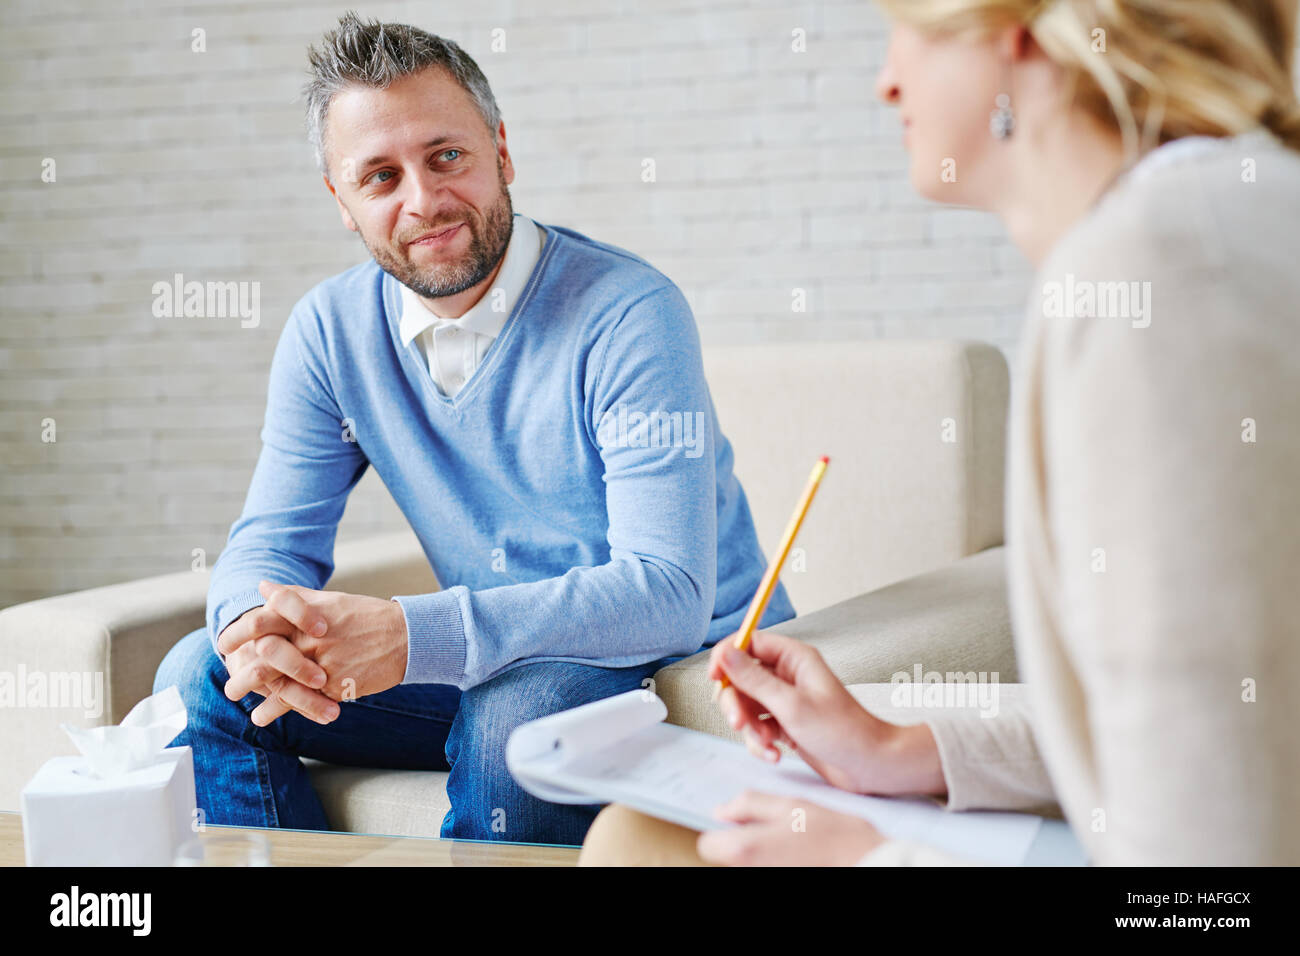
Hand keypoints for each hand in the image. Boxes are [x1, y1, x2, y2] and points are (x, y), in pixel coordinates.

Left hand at [219, 580, 408, 725]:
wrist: (405, 637)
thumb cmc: (367, 617)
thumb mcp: (332, 601)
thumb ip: (294, 597)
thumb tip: (264, 586)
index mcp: (309, 615)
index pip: (264, 619)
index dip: (240, 631)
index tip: (225, 642)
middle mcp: (313, 638)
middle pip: (266, 655)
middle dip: (243, 671)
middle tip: (229, 682)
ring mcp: (324, 663)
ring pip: (280, 681)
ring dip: (255, 693)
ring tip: (238, 702)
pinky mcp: (335, 684)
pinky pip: (302, 700)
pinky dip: (279, 709)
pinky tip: (263, 715)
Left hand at [696, 790, 885, 865]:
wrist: (870, 865)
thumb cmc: (835, 837)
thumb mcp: (791, 805)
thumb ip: (750, 804)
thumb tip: (722, 810)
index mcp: (744, 849)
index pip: (707, 845)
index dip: (722, 831)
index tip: (740, 824)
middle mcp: (750, 873)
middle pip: (728, 857)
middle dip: (743, 843)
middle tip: (773, 832)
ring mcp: (766, 879)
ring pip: (748, 866)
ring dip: (762, 855)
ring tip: (792, 844)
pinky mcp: (780, 882)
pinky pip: (767, 870)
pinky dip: (777, 863)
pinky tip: (800, 857)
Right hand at [708, 630, 944, 796]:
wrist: (869, 765)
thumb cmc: (843, 732)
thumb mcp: (791, 705)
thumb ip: (754, 680)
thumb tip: (727, 655)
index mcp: (794, 658)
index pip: (749, 643)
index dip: (727, 657)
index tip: (716, 678)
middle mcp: (788, 675)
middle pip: (741, 678)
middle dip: (736, 703)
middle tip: (739, 722)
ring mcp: (785, 700)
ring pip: (747, 706)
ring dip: (750, 729)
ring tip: (766, 744)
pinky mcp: (785, 723)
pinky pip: (758, 727)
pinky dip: (761, 742)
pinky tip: (775, 754)